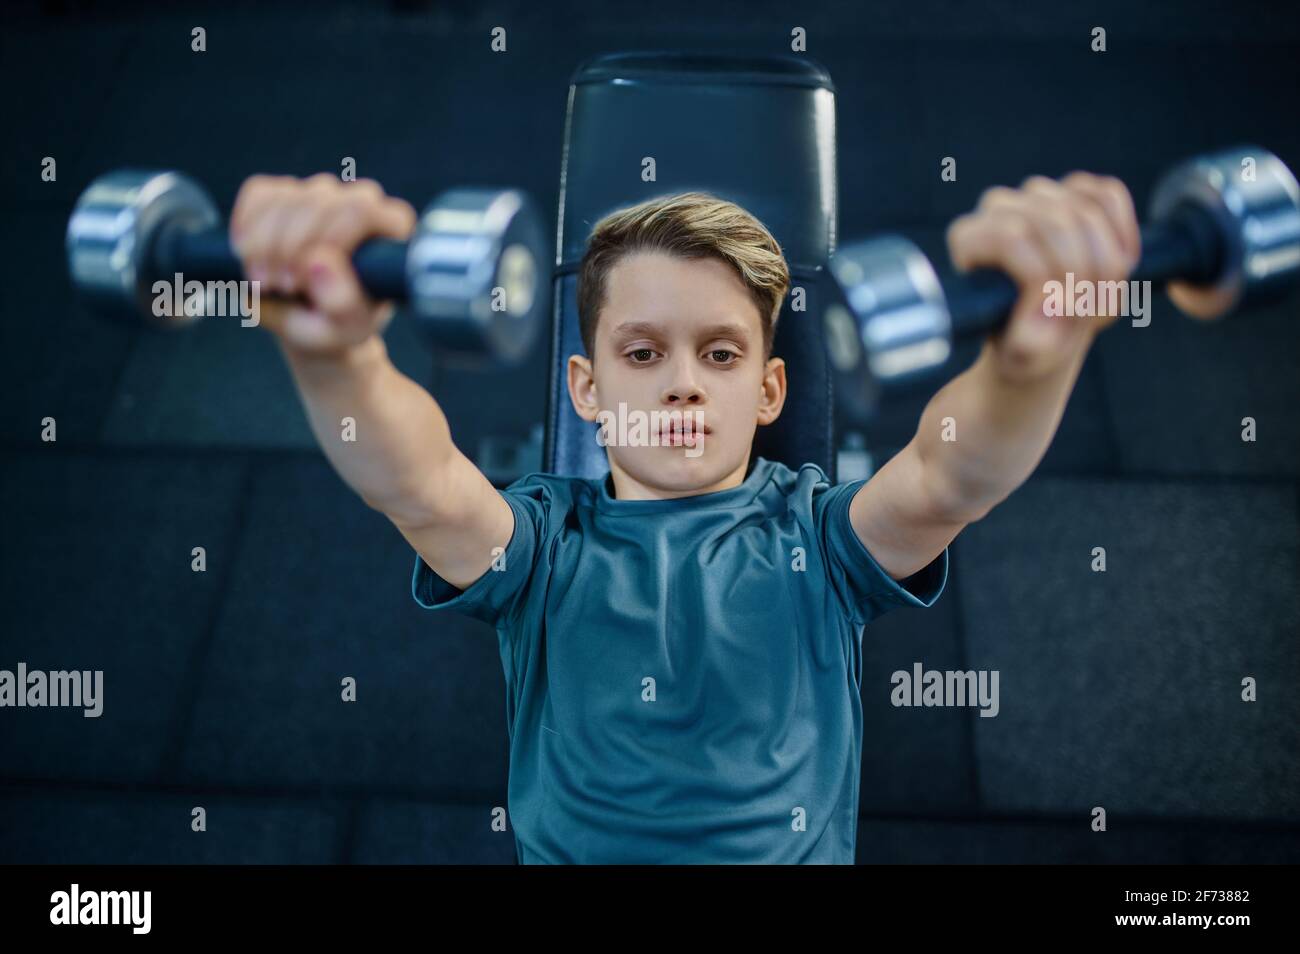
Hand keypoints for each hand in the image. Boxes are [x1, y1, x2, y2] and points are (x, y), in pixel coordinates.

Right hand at [230, 173, 416, 355]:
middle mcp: (360, 203)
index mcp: (391, 229)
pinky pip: (259, 195)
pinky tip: (249, 257)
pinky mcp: (284, 195)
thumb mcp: (346, 329)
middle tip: (280, 286)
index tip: (304, 280)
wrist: (310, 324)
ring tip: (265, 281)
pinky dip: (246, 227)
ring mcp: (321, 195)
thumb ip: (342, 303)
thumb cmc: (338, 326)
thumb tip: (319, 261)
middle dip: (288, 246)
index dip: (326, 240)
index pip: (359, 210)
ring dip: (263, 243)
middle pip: (318, 201)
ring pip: (286, 198)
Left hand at [946, 171, 1140, 383]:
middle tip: (1088, 317)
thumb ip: (1031, 343)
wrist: (1046, 334)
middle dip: (1083, 277)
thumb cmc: (1025, 342)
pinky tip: (1121, 267)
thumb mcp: (1023, 356)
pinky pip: (1108, 196)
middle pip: (1057, 222)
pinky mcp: (1076, 190)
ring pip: (1086, 211)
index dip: (1047, 278)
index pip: (1013, 236)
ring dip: (1107, 266)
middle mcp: (997, 207)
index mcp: (968, 239)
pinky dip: (1124, 234)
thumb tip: (1044, 321)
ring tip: (1100, 303)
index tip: (1062, 318)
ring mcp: (1038, 194)